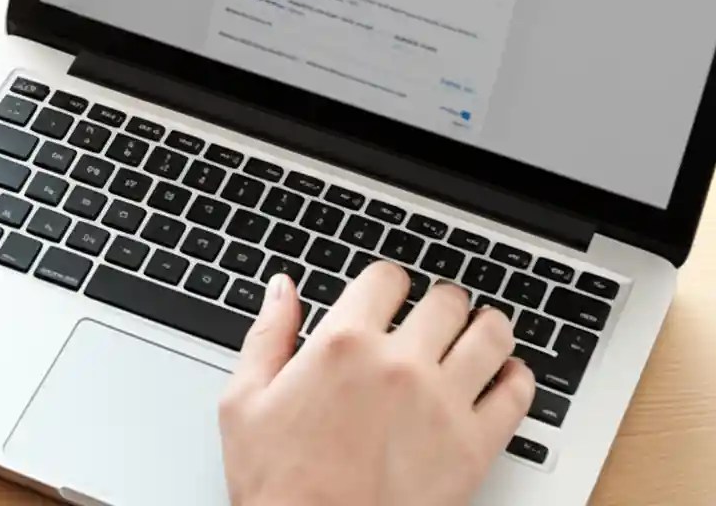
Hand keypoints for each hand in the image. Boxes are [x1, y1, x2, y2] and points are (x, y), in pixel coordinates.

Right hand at [219, 263, 535, 505]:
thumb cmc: (278, 484)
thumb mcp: (245, 400)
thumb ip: (268, 334)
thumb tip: (282, 289)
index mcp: (342, 345)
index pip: (387, 278)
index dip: (388, 282)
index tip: (389, 295)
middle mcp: (399, 364)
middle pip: (446, 300)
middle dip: (440, 301)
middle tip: (436, 315)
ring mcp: (443, 403)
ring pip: (492, 335)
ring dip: (487, 326)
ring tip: (479, 333)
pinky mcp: (474, 446)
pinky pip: (517, 394)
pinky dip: (518, 378)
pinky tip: (506, 376)